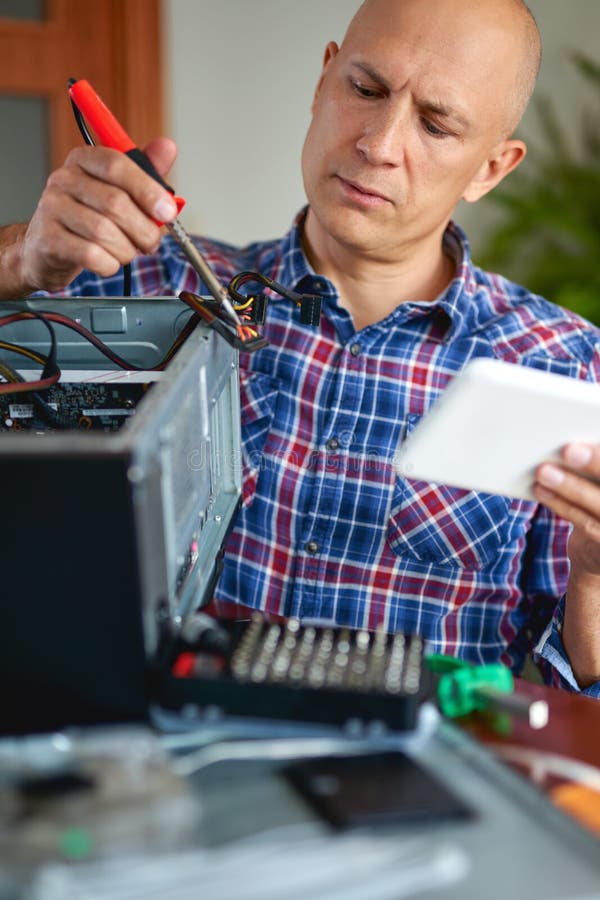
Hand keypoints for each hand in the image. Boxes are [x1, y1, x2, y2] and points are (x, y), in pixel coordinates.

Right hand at [2, 137, 178, 296]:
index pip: (117, 165)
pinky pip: (90, 255)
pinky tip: (109, 262)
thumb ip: (146, 173)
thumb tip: (168, 147)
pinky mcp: (48, 239)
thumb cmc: (92, 216)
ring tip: (128, 252)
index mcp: (84, 159)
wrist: (51, 247)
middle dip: (144, 229)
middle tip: (152, 242)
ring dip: (127, 250)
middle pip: (115, 203)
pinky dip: (109, 264)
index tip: (168, 212)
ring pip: (103, 232)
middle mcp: (64, 179)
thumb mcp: (120, 190)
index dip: (148, 190)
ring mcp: (52, 208)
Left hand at [534, 443, 599, 685]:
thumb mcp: (597, 507)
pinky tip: (540, 489)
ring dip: (569, 490)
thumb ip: (593, 480)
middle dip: (594, 469)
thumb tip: (569, 447)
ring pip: (597, 510)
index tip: (582, 440)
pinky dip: (560, 506)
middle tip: (566, 450)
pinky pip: (581, 525)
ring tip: (543, 469)